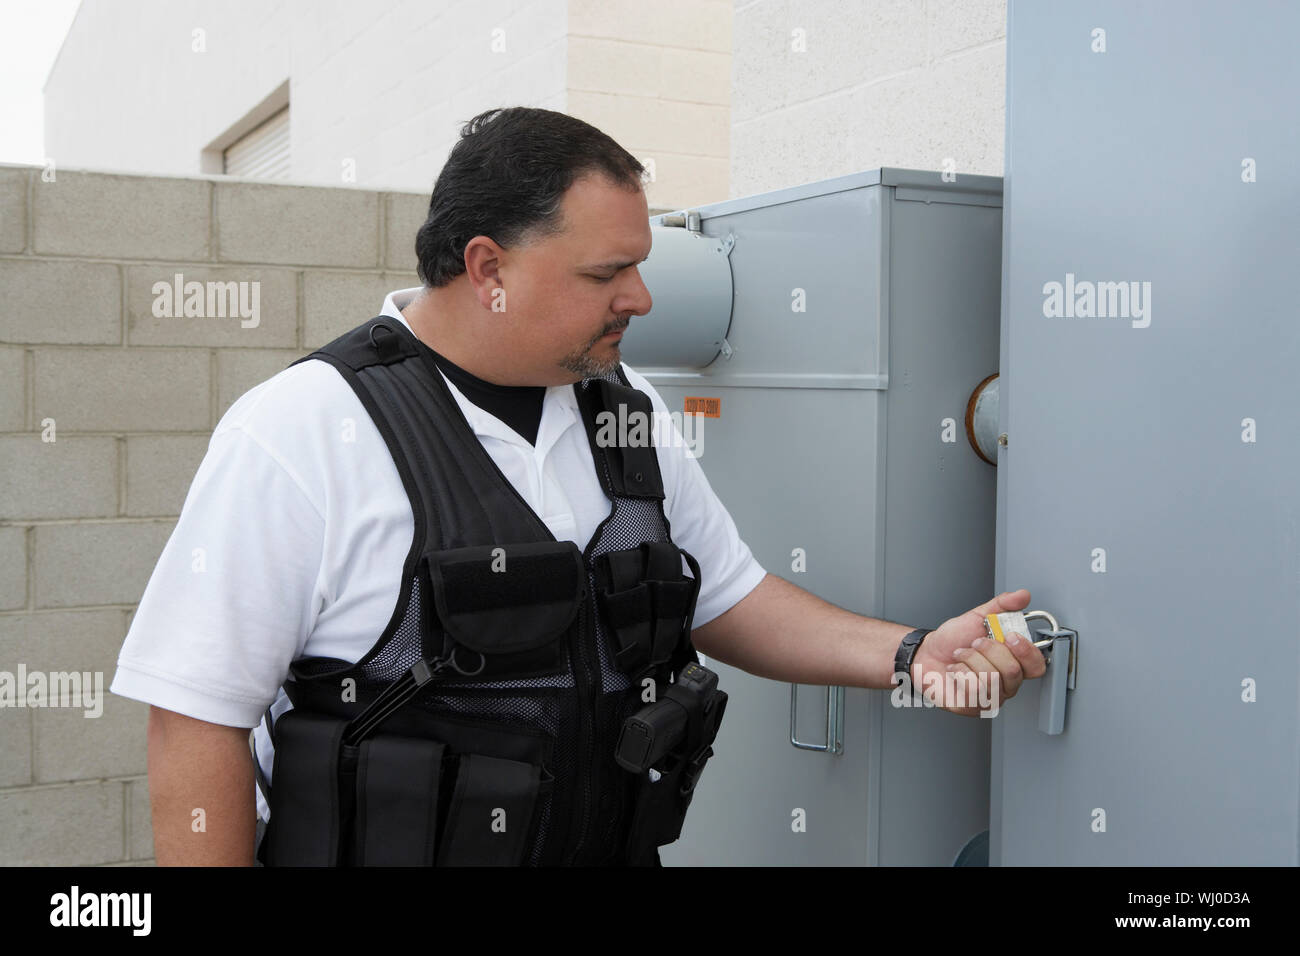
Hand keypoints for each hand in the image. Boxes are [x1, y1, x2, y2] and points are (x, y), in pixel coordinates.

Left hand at [908, 589, 1046, 716]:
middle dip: (988, 650)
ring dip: (970, 660)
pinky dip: (960, 673)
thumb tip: (1022, 595)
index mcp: (1014, 662)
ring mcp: (991, 697)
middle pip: (1012, 671)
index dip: (1025, 651)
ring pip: (992, 679)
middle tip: (974, 643)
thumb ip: (1002, 605)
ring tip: (961, 655)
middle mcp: (1007, 683)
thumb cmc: (953, 640)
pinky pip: (974, 689)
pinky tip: (955, 670)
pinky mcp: (974, 707)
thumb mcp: (979, 617)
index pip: (1037, 665)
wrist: (925, 653)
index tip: (1008, 636)